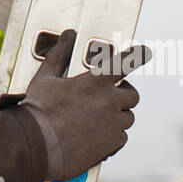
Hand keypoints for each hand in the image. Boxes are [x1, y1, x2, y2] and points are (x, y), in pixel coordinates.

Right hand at [19, 29, 147, 180]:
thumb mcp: (46, 78)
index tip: (145, 51)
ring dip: (117, 116)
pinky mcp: (112, 144)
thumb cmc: (39, 110)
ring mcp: (113, 123)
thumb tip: (68, 35)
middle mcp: (110, 101)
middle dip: (124, 94)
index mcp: (96, 81)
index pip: (125, 62)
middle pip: (133, 95)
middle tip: (110, 97)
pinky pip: (121, 138)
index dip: (137, 55)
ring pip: (128, 118)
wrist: (37, 146)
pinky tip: (96, 137)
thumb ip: (60, 54)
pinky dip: (112, 137)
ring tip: (97, 120)